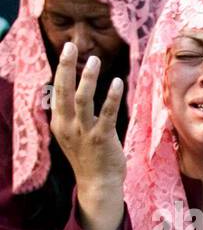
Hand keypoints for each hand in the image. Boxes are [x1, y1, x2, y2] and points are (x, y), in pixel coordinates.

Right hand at [49, 43, 125, 229]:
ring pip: (82, 99)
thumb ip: (72, 116)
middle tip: (72, 45)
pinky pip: (107, 113)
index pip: (57, 90)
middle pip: (64, 89)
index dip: (62, 70)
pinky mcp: (102, 138)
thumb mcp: (73, 135)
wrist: (98, 184)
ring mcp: (84, 132)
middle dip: (66, 66)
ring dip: (88, 78)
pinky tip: (117, 82)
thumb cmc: (89, 157)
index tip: (67, 52)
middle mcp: (67, 125)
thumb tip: (73, 95)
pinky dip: (111, 96)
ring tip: (94, 60)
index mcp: (59, 123)